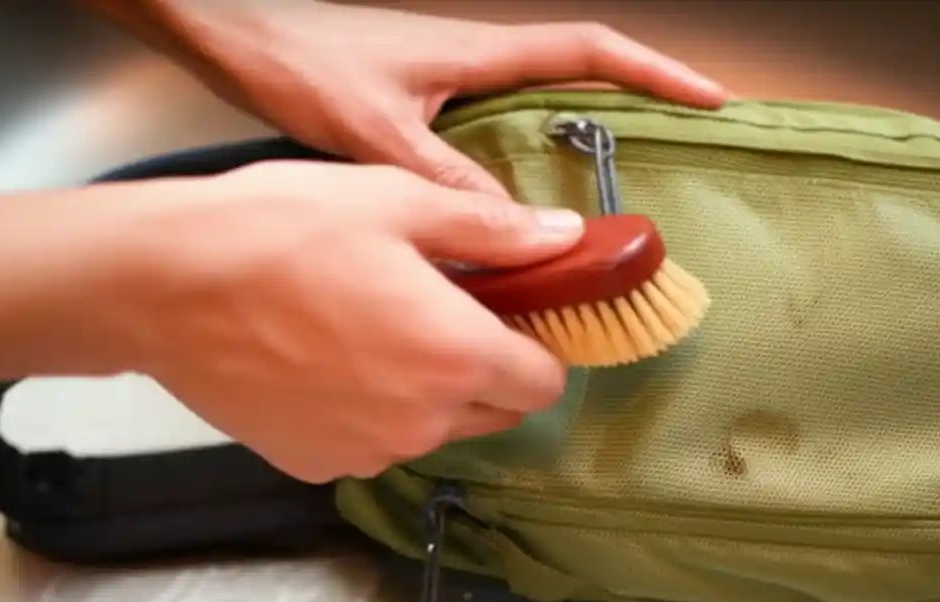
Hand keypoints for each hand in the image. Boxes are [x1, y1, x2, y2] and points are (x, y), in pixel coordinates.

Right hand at [0, 162, 582, 482]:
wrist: (164, 286)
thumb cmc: (281, 231)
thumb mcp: (400, 204)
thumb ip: (495, 232)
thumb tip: (563, 238)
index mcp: (458, 356)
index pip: (546, 382)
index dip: (538, 345)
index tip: (508, 313)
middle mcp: (423, 421)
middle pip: (499, 411)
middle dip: (487, 369)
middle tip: (439, 310)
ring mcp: (368, 451)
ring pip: (436, 430)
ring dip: (428, 393)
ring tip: (370, 328)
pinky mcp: (316, 465)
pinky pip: (374, 444)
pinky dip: (369, 413)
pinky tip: (325, 361)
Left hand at [85, 0, 729, 196]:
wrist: (230, 33)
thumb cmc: (294, 58)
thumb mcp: (376, 129)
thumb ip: (445, 179)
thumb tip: (515, 230)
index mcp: (478, 53)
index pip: (590, 51)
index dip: (655, 73)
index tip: (708, 99)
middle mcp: (475, 62)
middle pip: (582, 73)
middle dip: (641, 101)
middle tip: (685, 146)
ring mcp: (452, 82)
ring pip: (540, 106)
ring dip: (586, 137)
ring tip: (623, 193)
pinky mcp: (426, 105)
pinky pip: (498, 133)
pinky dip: (526, 164)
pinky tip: (523, 210)